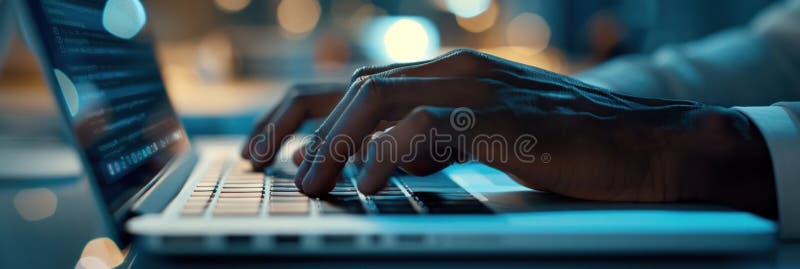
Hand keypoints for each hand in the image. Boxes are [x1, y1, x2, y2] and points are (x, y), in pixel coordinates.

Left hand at [255, 49, 775, 216]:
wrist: (646, 147)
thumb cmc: (563, 149)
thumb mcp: (480, 143)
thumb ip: (428, 146)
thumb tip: (369, 168)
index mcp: (445, 77)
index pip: (356, 85)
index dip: (302, 112)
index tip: (266, 148)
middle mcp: (456, 72)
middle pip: (355, 87)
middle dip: (300, 124)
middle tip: (264, 164)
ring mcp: (481, 91)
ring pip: (383, 100)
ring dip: (335, 141)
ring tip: (308, 181)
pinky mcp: (508, 119)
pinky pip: (434, 126)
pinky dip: (392, 151)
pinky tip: (368, 182)